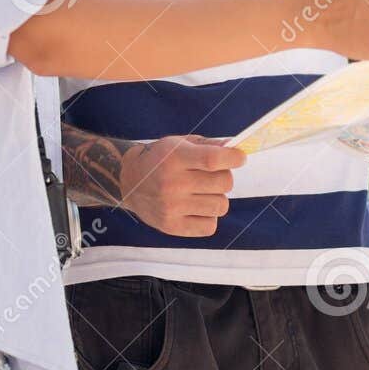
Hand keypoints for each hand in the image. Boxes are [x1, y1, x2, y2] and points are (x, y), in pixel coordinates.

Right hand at [119, 134, 245, 237]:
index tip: (240, 157)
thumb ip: (208, 145)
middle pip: (223, 183)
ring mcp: (172, 207)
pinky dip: (209, 217)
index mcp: (174, 158)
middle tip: (213, 175)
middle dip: (224, 177)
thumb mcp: (179, 143)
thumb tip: (235, 148)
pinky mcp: (172, 226)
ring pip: (221, 206)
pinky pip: (210, 226)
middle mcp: (172, 183)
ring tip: (203, 192)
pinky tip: (197, 208)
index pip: (213, 159)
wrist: (128, 180)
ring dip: (217, 198)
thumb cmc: (160, 158)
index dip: (233, 158)